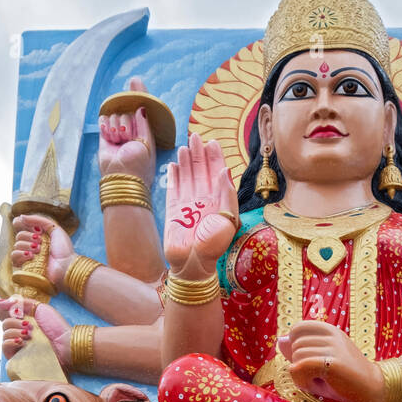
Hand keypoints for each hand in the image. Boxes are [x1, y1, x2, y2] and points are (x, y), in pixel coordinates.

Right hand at [0, 294, 71, 367]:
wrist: (65, 344)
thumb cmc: (57, 327)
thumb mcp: (40, 308)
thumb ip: (20, 303)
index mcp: (25, 321)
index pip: (7, 315)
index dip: (6, 311)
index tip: (15, 311)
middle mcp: (21, 333)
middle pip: (4, 323)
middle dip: (14, 321)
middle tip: (28, 325)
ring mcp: (20, 345)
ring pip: (4, 334)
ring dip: (14, 331)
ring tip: (27, 334)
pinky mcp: (18, 356)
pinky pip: (4, 347)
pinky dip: (9, 341)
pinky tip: (21, 341)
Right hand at [11, 214, 73, 289]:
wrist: (66, 266)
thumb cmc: (64, 250)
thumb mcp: (54, 228)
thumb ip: (39, 219)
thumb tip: (21, 216)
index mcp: (36, 235)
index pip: (20, 225)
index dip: (24, 224)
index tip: (37, 229)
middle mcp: (30, 245)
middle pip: (19, 235)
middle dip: (29, 236)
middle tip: (41, 242)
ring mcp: (27, 256)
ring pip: (17, 245)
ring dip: (28, 245)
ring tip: (39, 250)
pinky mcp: (25, 266)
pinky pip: (14, 257)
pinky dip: (21, 254)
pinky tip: (31, 256)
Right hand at [99, 77, 155, 188]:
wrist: (123, 177)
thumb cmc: (140, 164)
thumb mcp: (147, 142)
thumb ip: (144, 122)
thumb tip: (141, 106)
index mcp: (145, 132)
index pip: (142, 109)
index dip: (139, 95)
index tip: (135, 81)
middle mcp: (131, 131)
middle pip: (127, 111)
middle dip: (127, 122)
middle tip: (128, 138)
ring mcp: (118, 133)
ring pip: (115, 115)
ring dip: (117, 127)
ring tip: (119, 142)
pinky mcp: (105, 136)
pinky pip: (104, 120)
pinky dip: (106, 127)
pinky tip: (110, 137)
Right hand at [163, 132, 238, 277]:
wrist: (192, 264)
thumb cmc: (213, 246)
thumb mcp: (227, 220)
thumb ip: (227, 195)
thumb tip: (224, 170)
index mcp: (218, 201)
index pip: (217, 173)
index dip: (215, 158)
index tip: (212, 142)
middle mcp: (204, 200)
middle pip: (201, 171)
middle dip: (199, 154)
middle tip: (196, 137)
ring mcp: (188, 205)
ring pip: (187, 177)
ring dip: (186, 161)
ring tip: (185, 146)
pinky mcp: (173, 211)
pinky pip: (173, 189)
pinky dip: (174, 177)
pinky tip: (173, 165)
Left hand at [277, 320, 382, 401]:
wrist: (373, 388)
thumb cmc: (345, 378)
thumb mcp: (321, 361)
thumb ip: (300, 351)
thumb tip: (280, 340)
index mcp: (330, 330)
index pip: (298, 328)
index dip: (295, 347)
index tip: (309, 362)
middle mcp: (332, 335)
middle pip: (295, 346)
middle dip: (299, 365)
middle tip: (318, 376)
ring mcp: (334, 348)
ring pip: (297, 358)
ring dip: (302, 375)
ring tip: (321, 381)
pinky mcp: (333, 363)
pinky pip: (301, 367)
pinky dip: (302, 380)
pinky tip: (316, 384)